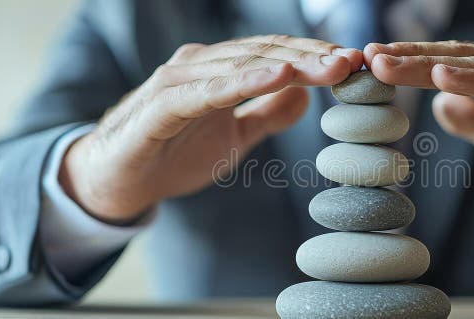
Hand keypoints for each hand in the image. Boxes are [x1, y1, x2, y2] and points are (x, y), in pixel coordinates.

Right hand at [60, 35, 362, 223]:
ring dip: (287, 64)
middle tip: (352, 62)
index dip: (316, 58)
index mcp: (220, 70)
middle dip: (312, 57)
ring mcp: (178, 81)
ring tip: (327, 68)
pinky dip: (241, 82)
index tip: (355, 66)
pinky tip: (277, 78)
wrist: (118, 181)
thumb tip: (303, 93)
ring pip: (241, 64)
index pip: (276, 55)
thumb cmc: (173, 153)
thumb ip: (266, 114)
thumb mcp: (233, 137)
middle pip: (265, 53)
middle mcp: (200, 65)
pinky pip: (205, 90)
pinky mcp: (160, 106)